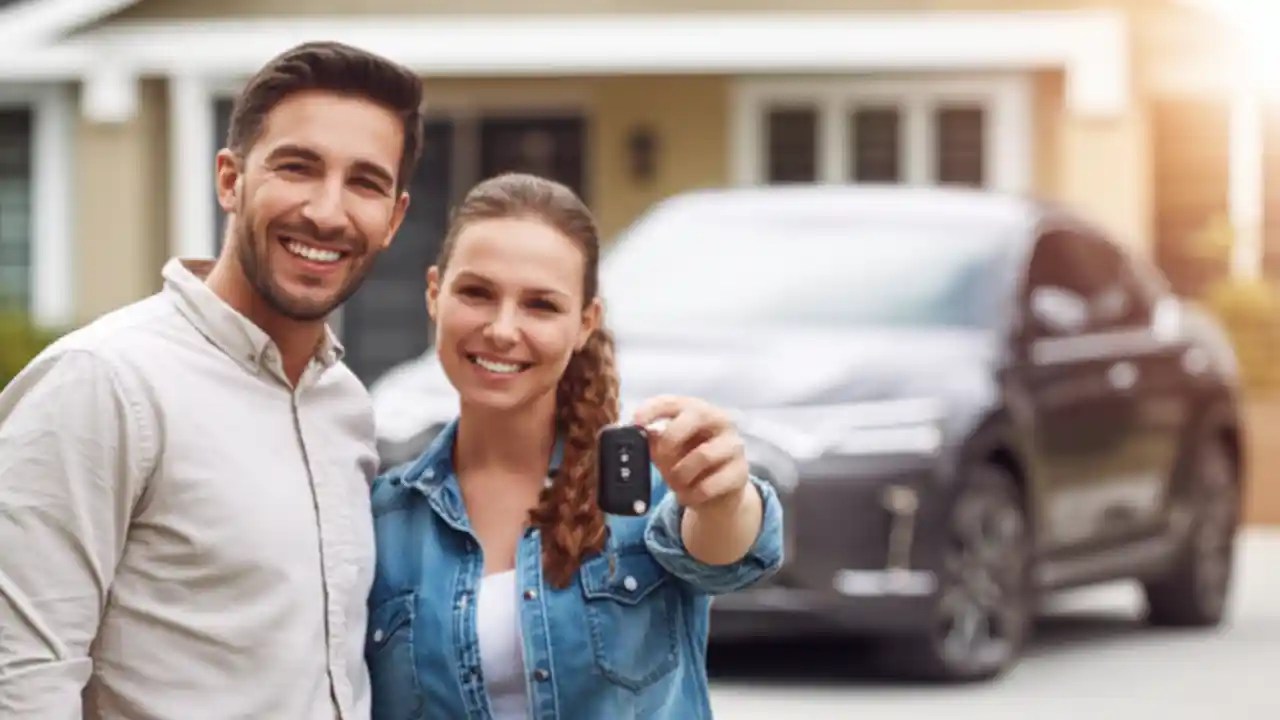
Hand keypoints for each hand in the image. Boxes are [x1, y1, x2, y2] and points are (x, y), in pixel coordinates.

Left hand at [632, 395, 750, 510]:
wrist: (717, 496)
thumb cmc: (688, 465)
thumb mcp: (667, 452)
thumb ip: (652, 442)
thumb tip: (635, 436)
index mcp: (695, 411)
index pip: (673, 401)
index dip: (653, 409)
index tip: (636, 422)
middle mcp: (719, 421)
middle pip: (697, 415)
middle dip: (672, 438)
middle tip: (660, 457)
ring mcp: (734, 445)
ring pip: (704, 454)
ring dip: (681, 474)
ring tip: (676, 484)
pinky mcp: (741, 472)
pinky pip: (711, 484)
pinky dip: (693, 494)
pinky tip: (688, 496)